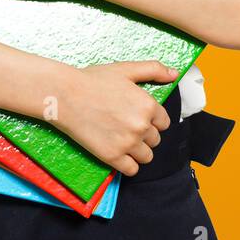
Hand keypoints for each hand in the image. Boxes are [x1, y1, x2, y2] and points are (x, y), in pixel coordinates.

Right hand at [51, 61, 178, 175]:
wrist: (65, 95)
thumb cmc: (93, 80)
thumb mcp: (125, 69)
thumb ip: (153, 70)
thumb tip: (174, 73)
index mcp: (148, 105)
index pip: (164, 123)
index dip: (152, 120)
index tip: (137, 117)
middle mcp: (141, 126)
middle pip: (155, 140)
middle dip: (144, 135)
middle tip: (125, 126)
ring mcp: (127, 143)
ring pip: (146, 157)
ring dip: (138, 151)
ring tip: (123, 140)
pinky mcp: (112, 157)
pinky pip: (132, 170)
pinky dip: (128, 164)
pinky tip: (118, 153)